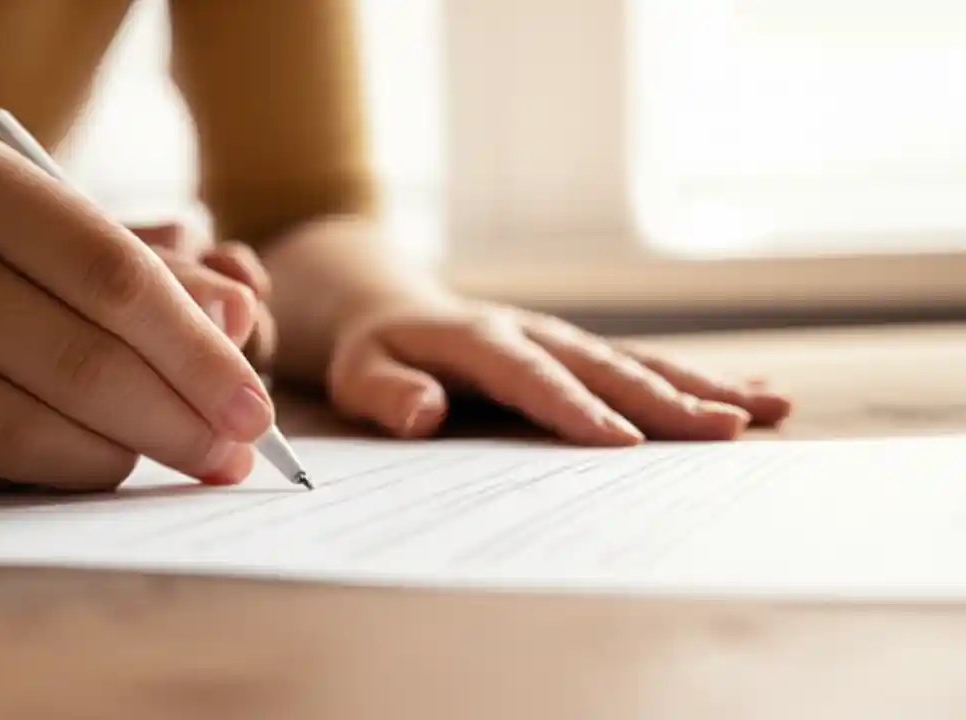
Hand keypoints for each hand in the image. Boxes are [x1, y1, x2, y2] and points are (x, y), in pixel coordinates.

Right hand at [0, 129, 273, 489]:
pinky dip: (60, 475)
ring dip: (123, 457)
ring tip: (179, 458)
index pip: (110, 272)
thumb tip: (239, 319)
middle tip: (235, 456)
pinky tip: (106, 464)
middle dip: (176, 420)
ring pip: (22, 429)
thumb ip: (159, 275)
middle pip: (74, 360)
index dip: (196, 352)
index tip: (256, 410)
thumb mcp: (69, 231)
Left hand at [327, 295, 791, 442]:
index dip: (576, 409)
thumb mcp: (360, 374)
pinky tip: (755, 392)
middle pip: (608, 369)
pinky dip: (699, 378)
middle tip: (729, 428)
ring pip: (640, 364)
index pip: (533, 377)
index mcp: (480, 340)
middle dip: (668, 400)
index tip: (621, 444)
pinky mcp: (582, 352)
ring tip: (769, 406)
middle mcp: (535, 333)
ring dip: (702, 386)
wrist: (392, 311)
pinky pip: (644, 364)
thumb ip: (388, 394)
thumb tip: (424, 414)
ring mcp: (565, 340)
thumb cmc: (376, 353)